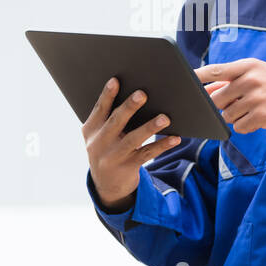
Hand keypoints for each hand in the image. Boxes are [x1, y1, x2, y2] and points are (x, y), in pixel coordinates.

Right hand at [82, 78, 181, 212]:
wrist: (107, 185)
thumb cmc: (108, 148)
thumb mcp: (100, 135)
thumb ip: (110, 118)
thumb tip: (137, 95)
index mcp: (90, 130)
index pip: (99, 109)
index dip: (107, 95)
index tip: (115, 80)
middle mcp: (99, 143)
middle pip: (116, 122)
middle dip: (129, 107)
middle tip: (142, 94)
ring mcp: (113, 157)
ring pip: (133, 139)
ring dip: (149, 127)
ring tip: (164, 118)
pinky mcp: (127, 167)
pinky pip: (147, 154)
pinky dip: (162, 145)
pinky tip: (175, 138)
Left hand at [194, 58, 265, 135]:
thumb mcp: (259, 76)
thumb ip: (232, 81)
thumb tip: (206, 90)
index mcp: (249, 65)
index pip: (216, 70)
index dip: (197, 77)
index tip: (184, 80)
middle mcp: (251, 79)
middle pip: (216, 99)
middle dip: (222, 106)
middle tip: (239, 104)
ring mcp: (256, 98)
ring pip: (227, 115)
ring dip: (236, 117)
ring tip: (254, 110)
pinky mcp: (261, 116)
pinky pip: (239, 127)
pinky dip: (246, 126)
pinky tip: (260, 119)